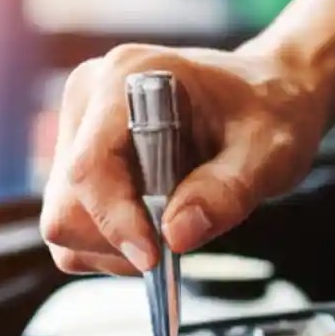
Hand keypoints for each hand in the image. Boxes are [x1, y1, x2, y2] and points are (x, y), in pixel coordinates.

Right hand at [39, 43, 326, 275]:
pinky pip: (73, 223)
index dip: (116, 222)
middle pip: (67, 203)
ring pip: (64, 220)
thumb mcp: (269, 152)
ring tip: (170, 228)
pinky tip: (152, 225)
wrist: (266, 96)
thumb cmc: (270, 112)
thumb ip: (225, 192)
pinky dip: (109, 243)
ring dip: (113, 246)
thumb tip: (176, 236)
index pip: (90, 167)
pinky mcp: (79, 159)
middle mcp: (90, 98)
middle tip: (173, 243)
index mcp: (129, 77)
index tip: (155, 258)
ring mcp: (79, 129)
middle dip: (117, 240)